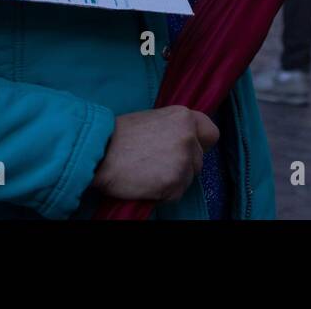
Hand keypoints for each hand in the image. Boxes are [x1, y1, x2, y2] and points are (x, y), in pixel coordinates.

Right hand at [91, 105, 218, 201]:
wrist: (99, 152)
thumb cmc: (118, 136)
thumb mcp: (152, 119)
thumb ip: (173, 128)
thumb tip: (183, 140)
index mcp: (183, 116)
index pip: (211, 134)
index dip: (201, 144)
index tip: (189, 149)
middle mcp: (188, 136)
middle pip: (199, 160)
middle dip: (182, 165)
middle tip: (157, 163)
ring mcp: (183, 160)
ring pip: (188, 178)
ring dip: (172, 180)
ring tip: (148, 172)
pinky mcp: (175, 183)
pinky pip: (176, 194)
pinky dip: (163, 193)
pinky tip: (145, 182)